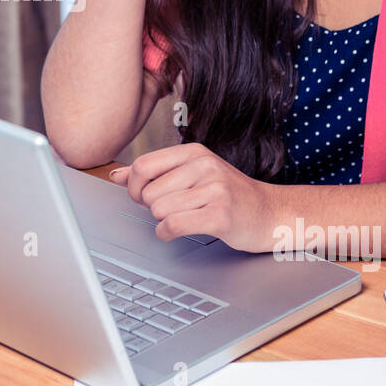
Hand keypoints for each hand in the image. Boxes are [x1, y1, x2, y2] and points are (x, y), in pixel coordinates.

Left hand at [106, 143, 278, 252]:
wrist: (270, 213)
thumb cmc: (229, 195)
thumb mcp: (193, 174)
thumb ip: (154, 173)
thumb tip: (115, 175)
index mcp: (194, 152)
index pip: (143, 165)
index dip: (134, 187)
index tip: (143, 196)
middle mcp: (204, 165)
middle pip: (148, 192)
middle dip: (152, 207)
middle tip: (172, 210)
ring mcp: (214, 189)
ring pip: (159, 210)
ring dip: (163, 221)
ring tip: (184, 218)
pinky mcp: (220, 214)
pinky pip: (173, 226)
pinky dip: (167, 234)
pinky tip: (178, 231)